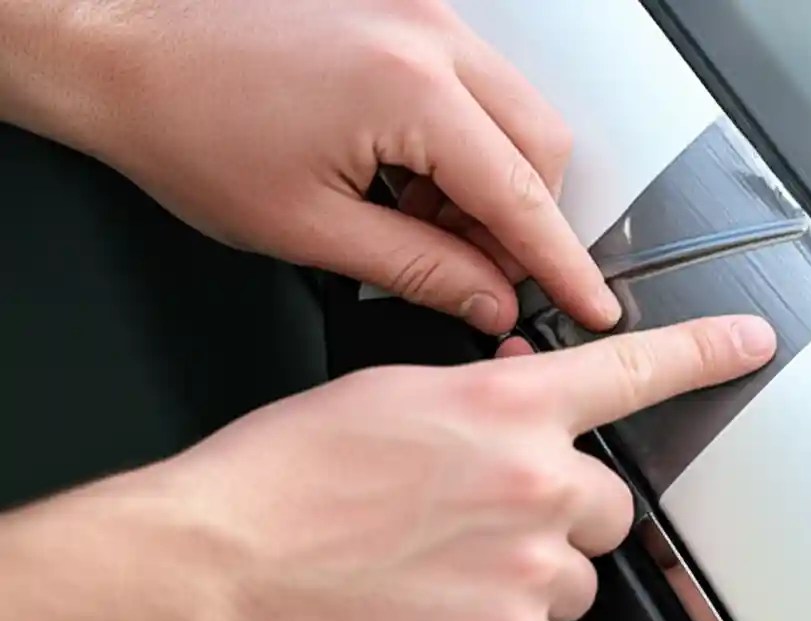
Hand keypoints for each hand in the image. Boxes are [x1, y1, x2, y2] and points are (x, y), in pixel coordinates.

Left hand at [2, 0, 618, 334]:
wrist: (120, 43)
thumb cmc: (183, 119)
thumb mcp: (308, 228)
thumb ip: (420, 271)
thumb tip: (488, 300)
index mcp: (411, 89)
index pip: (523, 198)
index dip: (563, 264)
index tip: (592, 303)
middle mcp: (430, 36)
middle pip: (541, 147)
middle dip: (524, 222)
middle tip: (478, 274)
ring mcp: (421, 13)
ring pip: (513, 114)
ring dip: (491, 182)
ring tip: (422, 224)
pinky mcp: (404, 8)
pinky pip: (474, 85)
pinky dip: (462, 142)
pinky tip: (409, 176)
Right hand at [157, 315, 775, 620]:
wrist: (231, 563)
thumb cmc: (293, 473)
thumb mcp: (398, 394)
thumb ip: (484, 399)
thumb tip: (522, 402)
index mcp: (510, 407)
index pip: (636, 368)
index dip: (706, 352)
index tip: (750, 345)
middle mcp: (536, 483)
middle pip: (609, 508)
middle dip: (563, 515)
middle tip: (488, 521)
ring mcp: (530, 571)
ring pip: (577, 581)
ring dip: (531, 578)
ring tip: (448, 571)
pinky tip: (446, 615)